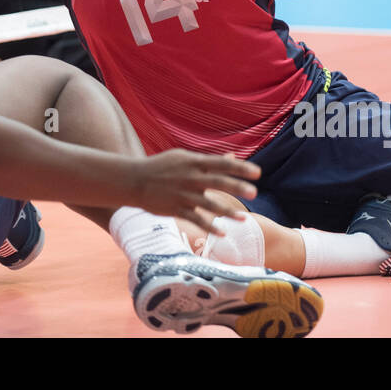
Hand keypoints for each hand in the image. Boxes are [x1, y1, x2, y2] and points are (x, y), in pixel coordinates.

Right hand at [131, 150, 259, 233]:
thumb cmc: (161, 167)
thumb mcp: (183, 158)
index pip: (222, 163)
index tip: (257, 173)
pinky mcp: (176, 209)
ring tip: (243, 219)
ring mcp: (183, 194)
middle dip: (237, 187)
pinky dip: (209, 227)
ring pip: (209, 204)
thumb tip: (233, 156)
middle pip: (218, 182)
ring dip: (227, 212)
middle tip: (254, 192)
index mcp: (193, 162)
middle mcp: (190, 177)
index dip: (240, 167)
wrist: (133, 180)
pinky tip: (222, 233)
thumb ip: (208, 161)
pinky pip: (196, 219)